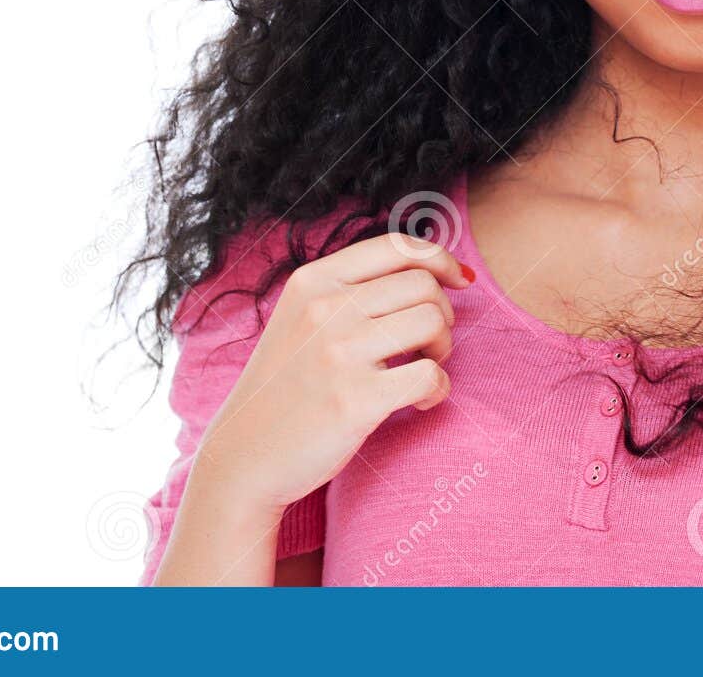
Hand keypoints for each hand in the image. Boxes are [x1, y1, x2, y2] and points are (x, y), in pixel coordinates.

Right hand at [190, 231, 470, 515]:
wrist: (244, 456)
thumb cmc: (287, 386)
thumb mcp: (300, 317)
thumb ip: (350, 289)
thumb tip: (431, 266)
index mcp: (312, 281)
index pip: (397, 246)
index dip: (440, 258)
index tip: (459, 280)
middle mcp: (324, 308)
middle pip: (423, 284)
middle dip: (442, 313)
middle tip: (428, 345)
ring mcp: (338, 353)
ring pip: (432, 321)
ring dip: (442, 348)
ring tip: (422, 368)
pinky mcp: (356, 399)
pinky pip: (430, 375)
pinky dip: (438, 389)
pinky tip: (420, 401)